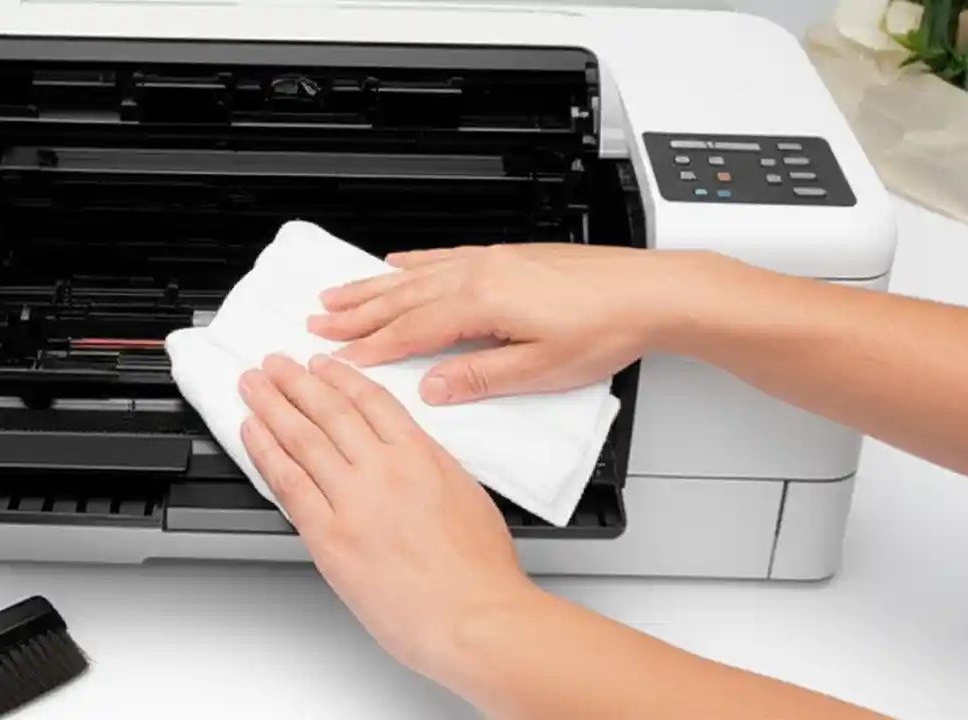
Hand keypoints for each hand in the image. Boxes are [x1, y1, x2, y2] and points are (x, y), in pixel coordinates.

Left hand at [237, 354, 535, 680]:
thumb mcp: (467, 495)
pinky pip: (289, 484)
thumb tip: (406, 456)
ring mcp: (354, 502)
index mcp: (421, 455)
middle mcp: (384, 470)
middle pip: (329, 411)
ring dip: (271, 406)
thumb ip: (430, 468)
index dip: (339, 378)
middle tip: (273, 366)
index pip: (371, 400)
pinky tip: (251, 433)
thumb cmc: (480, 573)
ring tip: (252, 387)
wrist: (474, 618)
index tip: (321, 365)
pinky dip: (266, 452)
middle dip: (295, 382)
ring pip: (302, 438)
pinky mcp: (331, 538)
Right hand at [308, 243, 706, 404]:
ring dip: (374, 285)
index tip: (339, 359)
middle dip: (356, 311)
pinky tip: (400, 261)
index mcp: (483, 303)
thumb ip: (479, 378)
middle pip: (402, 295)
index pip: (411, 330)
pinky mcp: (508, 255)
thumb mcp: (540, 370)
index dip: (371, 347)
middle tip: (317, 321)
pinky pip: (445, 255)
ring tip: (340, 292)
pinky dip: (415, 261)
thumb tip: (433, 389)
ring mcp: (493, 260)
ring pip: (417, 273)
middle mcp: (482, 273)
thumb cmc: (605, 328)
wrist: (651, 291)